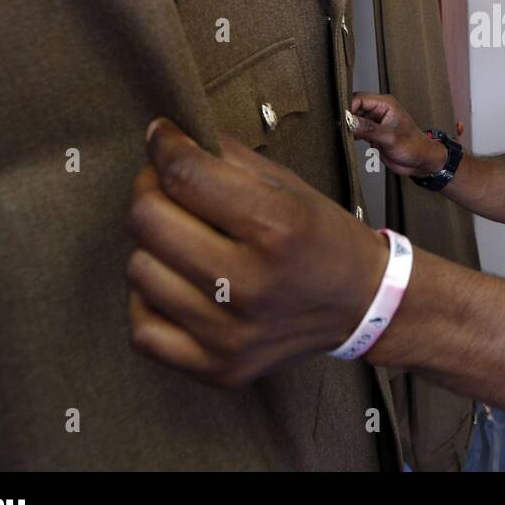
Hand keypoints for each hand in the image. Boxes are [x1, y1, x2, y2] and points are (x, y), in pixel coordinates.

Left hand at [124, 118, 388, 387]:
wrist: (365, 305)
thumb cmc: (325, 240)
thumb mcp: (290, 186)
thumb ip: (228, 159)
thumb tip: (168, 139)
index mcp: (278, 227)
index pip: (186, 175)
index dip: (164, 145)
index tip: (162, 137)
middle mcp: (252, 284)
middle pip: (148, 221)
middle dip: (151, 190)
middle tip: (169, 187)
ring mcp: (231, 333)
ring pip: (139, 270)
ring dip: (154, 246)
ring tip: (182, 240)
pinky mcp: (219, 367)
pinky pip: (143, 329)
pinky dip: (151, 300)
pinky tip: (179, 284)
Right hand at [349, 93, 444, 176]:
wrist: (420, 162)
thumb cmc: (413, 147)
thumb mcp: (390, 138)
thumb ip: (369, 129)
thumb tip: (349, 121)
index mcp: (385, 104)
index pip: (359, 99)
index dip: (348, 108)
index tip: (341, 120)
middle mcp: (378, 110)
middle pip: (354, 107)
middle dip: (345, 117)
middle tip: (338, 128)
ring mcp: (374, 122)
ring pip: (353, 119)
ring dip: (347, 126)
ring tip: (342, 134)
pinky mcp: (371, 133)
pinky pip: (356, 129)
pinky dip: (350, 134)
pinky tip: (348, 140)